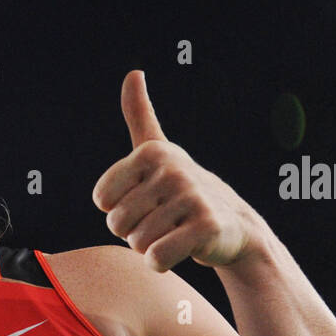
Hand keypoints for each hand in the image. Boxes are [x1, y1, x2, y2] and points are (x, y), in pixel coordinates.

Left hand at [92, 70, 264, 272]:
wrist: (233, 226)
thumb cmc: (183, 190)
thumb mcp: (158, 150)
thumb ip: (140, 115)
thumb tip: (133, 72)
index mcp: (151, 153)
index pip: (102, 200)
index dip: (117, 210)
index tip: (144, 202)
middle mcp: (172, 170)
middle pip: (117, 224)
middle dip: (133, 232)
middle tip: (161, 222)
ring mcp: (191, 197)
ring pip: (137, 243)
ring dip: (148, 248)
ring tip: (172, 233)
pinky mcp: (205, 227)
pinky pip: (156, 258)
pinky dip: (160, 262)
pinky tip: (178, 250)